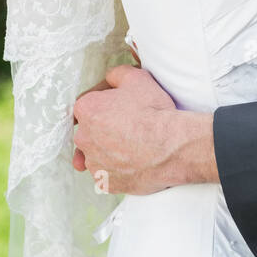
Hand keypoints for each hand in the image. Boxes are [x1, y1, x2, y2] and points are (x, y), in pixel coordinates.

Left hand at [73, 63, 180, 193]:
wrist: (172, 146)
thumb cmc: (154, 113)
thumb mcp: (138, 79)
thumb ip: (117, 74)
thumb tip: (111, 78)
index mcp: (87, 110)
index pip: (89, 105)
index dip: (106, 106)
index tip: (121, 109)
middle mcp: (83, 138)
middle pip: (89, 132)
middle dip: (104, 130)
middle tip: (128, 128)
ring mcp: (94, 163)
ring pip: (96, 155)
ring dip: (108, 152)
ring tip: (132, 148)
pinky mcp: (106, 183)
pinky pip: (107, 175)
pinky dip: (117, 171)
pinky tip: (133, 163)